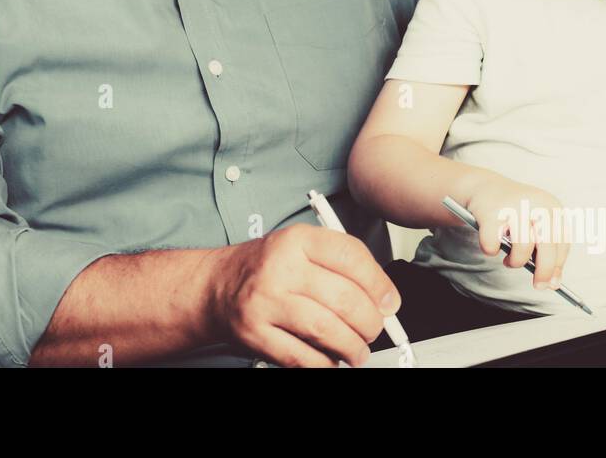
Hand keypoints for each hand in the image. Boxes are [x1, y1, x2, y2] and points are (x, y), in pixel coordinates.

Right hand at [208, 223, 399, 367]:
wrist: (215, 287)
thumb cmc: (264, 268)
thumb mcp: (300, 248)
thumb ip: (340, 266)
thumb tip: (384, 298)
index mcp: (296, 240)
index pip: (351, 257)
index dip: (379, 284)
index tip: (389, 303)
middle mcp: (280, 268)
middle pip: (344, 299)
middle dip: (370, 323)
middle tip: (374, 330)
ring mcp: (265, 302)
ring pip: (327, 331)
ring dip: (353, 348)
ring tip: (357, 350)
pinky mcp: (255, 334)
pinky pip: (303, 357)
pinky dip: (325, 364)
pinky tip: (330, 358)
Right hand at [462, 172, 569, 290]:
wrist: (484, 186)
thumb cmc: (514, 211)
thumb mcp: (537, 225)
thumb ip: (547, 251)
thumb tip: (553, 283)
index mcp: (552, 206)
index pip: (562, 242)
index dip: (557, 265)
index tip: (552, 283)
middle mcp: (535, 204)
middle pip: (547, 246)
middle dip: (544, 272)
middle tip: (538, 286)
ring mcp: (512, 207)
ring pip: (521, 249)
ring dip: (515, 262)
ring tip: (509, 260)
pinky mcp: (490, 212)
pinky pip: (493, 246)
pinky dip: (491, 250)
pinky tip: (491, 242)